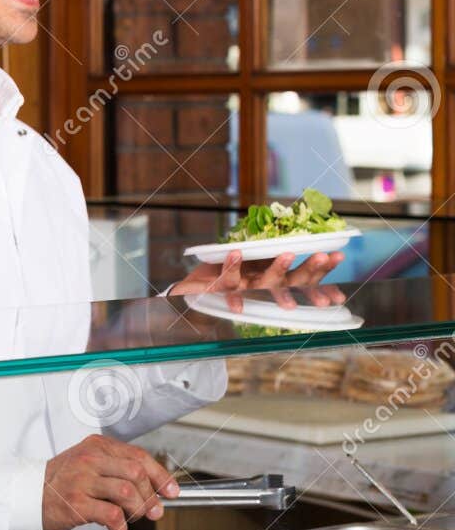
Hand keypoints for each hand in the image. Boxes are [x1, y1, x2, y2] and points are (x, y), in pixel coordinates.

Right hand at [42, 435, 179, 529]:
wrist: (28, 498)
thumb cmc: (61, 484)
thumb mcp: (88, 466)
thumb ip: (118, 470)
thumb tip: (156, 488)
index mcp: (96, 447)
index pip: (138, 457)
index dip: (160, 476)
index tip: (171, 492)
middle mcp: (89, 459)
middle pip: (136, 473)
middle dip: (150, 496)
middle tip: (151, 512)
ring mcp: (81, 480)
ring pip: (127, 492)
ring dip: (136, 511)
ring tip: (130, 520)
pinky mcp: (76, 503)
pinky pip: (112, 515)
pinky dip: (120, 528)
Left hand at [167, 249, 343, 298]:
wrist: (191, 289)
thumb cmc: (227, 272)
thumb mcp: (252, 262)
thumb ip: (274, 254)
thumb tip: (301, 240)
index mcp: (273, 281)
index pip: (303, 278)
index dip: (323, 271)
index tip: (340, 257)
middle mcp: (261, 287)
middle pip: (291, 281)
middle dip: (309, 270)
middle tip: (324, 256)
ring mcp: (241, 288)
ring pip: (263, 282)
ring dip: (276, 269)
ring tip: (288, 253)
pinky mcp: (218, 287)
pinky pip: (226, 278)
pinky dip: (231, 266)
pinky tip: (237, 252)